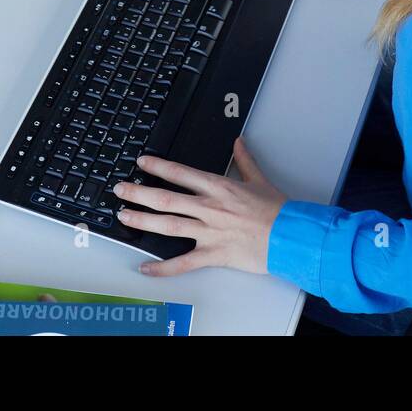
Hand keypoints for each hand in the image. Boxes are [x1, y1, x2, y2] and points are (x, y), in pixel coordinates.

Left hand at [113, 138, 286, 276]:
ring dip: (142, 220)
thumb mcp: (259, 179)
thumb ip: (245, 160)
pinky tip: (145, 268)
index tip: (142, 162)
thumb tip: (238, 142)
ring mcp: (209, 232)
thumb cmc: (278, 211)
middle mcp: (209, 208)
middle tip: (121, 189)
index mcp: (219, 187)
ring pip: (168, 224)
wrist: (291, 236)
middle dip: (139, 192)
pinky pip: (183, 263)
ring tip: (123, 217)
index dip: (158, 166)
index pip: (181, 173)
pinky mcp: (213, 255)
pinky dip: (162, 268)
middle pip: (166, 198)